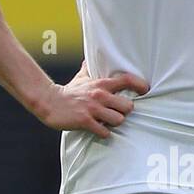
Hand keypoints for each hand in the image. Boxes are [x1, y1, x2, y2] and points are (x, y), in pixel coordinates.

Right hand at [35, 61, 149, 137]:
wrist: (48, 101)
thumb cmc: (68, 92)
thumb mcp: (80, 78)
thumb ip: (89, 70)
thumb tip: (89, 60)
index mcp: (101, 84)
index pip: (127, 80)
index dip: (140, 85)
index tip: (145, 91)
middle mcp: (100, 95)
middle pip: (128, 106)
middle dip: (125, 112)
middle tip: (117, 113)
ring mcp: (93, 109)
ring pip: (119, 120)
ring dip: (115, 124)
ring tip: (107, 122)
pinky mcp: (85, 121)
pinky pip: (104, 132)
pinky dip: (103, 133)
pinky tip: (98, 129)